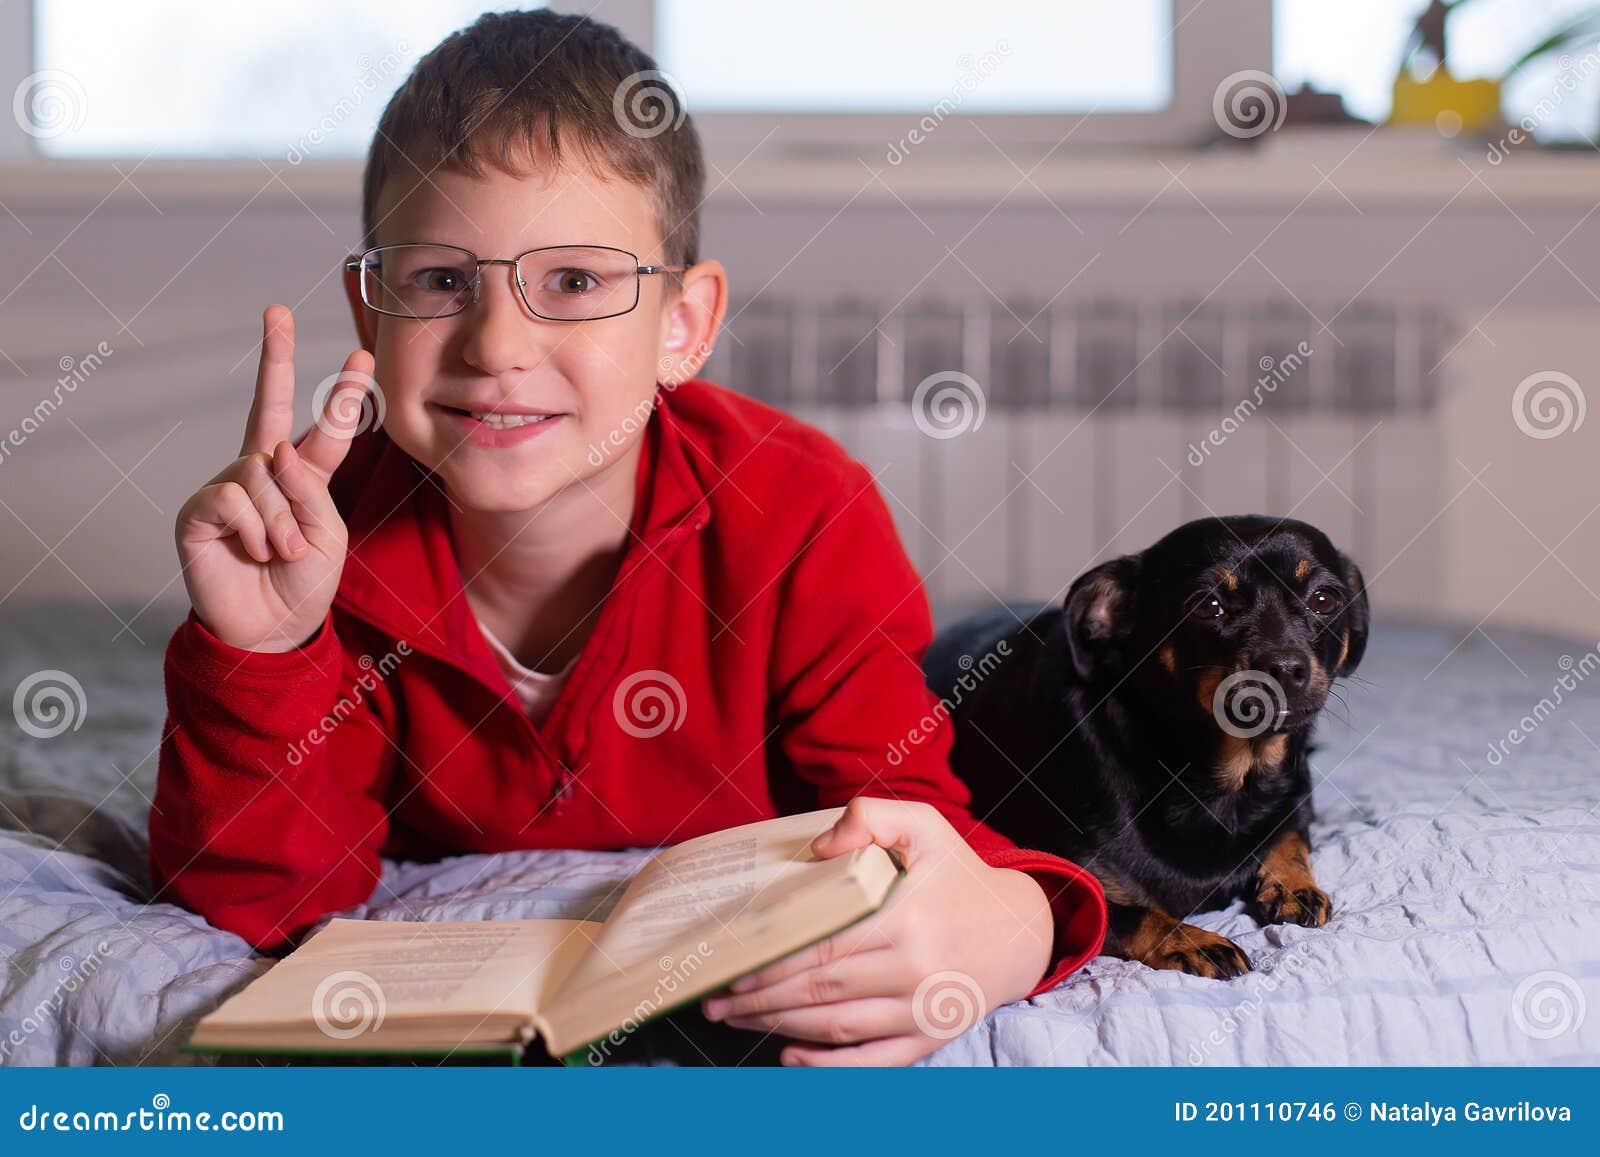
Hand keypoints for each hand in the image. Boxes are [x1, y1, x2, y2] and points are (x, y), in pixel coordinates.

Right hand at [175, 305, 372, 651]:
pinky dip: (256, 529)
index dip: (342, 395)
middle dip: (274, 356)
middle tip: (276, 310)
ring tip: (281, 554)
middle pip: (268, 406)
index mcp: (302, 477)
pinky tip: (253, 552)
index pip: (325, 429)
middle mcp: (261, 471)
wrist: (269, 632)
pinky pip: (235, 497)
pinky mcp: (198, 509)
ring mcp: (227, 486)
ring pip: (262, 472)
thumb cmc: (302, 585)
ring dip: (283, 522)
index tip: (361, 356)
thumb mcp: (328, 536)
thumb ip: (310, 491)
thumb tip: (272, 452)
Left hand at [701, 798, 1053, 1065]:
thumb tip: (817, 849)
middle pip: (820, 991)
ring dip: (779, 1028)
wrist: (1020, 931)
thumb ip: (870, 819)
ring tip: (737, 1020)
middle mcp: (915, 971)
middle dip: (760, 999)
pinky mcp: (929, 1039)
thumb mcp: (924, 826)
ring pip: (837, 1028)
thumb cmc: (960, 875)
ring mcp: (923, 1012)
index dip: (770, 962)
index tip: (731, 964)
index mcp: (907, 920)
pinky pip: (872, 1063)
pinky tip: (789, 1057)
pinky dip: (827, 1068)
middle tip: (716, 1000)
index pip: (822, 947)